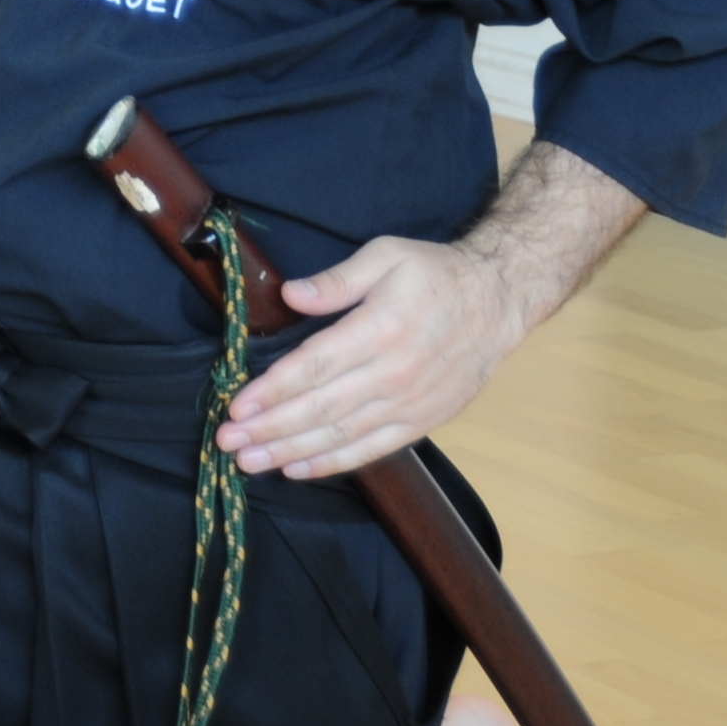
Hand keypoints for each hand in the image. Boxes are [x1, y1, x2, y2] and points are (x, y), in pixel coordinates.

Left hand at [212, 237, 529, 478]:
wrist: (499, 302)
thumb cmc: (436, 275)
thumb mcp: (387, 256)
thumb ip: (337, 280)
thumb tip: (291, 294)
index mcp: (381, 329)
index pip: (315, 366)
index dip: (273, 390)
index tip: (236, 405)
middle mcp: (394, 373)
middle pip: (321, 408)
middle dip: (270, 428)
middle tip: (227, 441)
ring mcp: (410, 403)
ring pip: (342, 435)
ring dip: (292, 452)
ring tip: (250, 461)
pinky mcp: (423, 421)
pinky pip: (373, 449)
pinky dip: (334, 463)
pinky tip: (299, 469)